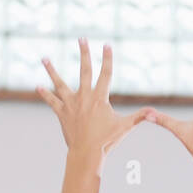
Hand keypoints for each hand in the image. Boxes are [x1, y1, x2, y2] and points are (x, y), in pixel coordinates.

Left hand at [36, 39, 146, 155]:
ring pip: (60, 83)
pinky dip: (45, 94)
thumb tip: (155, 112)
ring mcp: (71, 104)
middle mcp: (84, 96)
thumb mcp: (125, 128)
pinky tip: (38, 86)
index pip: (106, 73)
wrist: (87, 153)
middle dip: (84, 53)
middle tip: (81, 38)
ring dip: (52, 70)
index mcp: (100, 98)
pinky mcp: (62, 113)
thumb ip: (140, 117)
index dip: (107, 58)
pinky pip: (51, 101)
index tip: (107, 44)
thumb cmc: (107, 141)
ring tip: (45, 58)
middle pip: (84, 70)